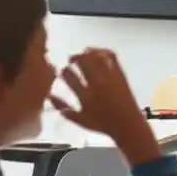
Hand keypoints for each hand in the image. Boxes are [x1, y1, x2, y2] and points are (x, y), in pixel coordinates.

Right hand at [49, 48, 159, 164]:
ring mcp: (109, 78)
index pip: (69, 76)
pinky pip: (111, 57)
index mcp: (85, 96)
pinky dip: (103, 51)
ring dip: (87, 53)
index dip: (63, 71)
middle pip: (82, 62)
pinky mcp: (120, 74)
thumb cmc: (103, 124)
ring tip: (83, 54)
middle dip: (74, 58)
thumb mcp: (80, 120)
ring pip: (95, 57)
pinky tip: (98, 52)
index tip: (63, 71)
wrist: (127, 124)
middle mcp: (96, 84)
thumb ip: (63, 108)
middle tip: (72, 59)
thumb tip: (48, 96)